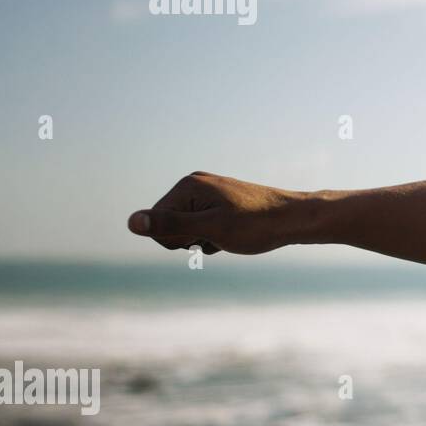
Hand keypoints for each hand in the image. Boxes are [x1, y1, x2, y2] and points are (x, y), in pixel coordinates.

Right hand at [127, 171, 302, 254]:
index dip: (178, 240)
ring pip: (187, 229)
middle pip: (169, 226)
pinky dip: (215, 236)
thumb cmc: (256, 225)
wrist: (294, 219)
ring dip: (204, 240)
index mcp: (187, 186)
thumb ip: (170, 226)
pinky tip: (235, 234)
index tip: (206, 236)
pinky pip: (203, 226)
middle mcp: (194, 185)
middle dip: (190, 239)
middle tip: (219, 236)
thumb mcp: (211, 229)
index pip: (156, 223)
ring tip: (230, 235)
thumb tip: (131, 222)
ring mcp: (207, 193)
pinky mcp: (218, 202)